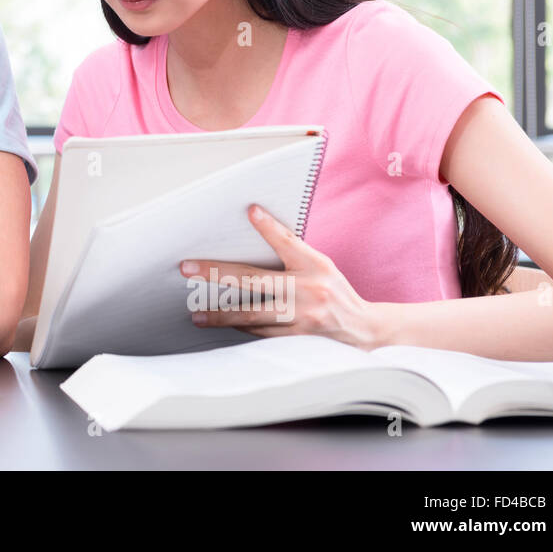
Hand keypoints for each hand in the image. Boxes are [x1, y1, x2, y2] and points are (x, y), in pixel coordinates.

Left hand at [177, 204, 385, 349]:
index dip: (268, 226)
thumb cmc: (336, 292)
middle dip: (216, 273)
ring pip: (252, 314)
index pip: (287, 242)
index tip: (250, 211)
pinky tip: (223, 326)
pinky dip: (241, 328)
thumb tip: (256, 228)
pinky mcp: (298, 340)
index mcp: (315, 266)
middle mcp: (308, 290)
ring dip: (221, 314)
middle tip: (187, 269)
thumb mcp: (321, 266)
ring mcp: (302, 318)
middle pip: (253, 280)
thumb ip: (292, 253)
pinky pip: (262, 334)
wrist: (365, 331)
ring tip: (197, 314)